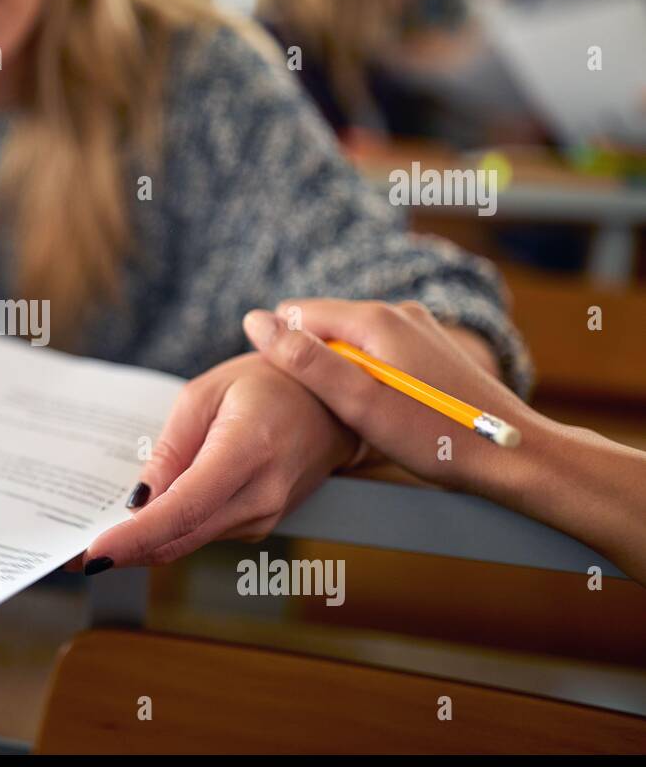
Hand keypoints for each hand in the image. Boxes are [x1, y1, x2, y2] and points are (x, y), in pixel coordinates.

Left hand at [77, 353, 358, 570]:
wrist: (332, 400)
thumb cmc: (267, 384)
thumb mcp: (205, 394)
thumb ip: (170, 449)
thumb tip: (138, 501)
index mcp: (247, 452)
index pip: (184, 509)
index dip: (136, 536)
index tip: (93, 552)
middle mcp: (261, 495)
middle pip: (180, 537)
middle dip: (123, 550)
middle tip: (69, 558)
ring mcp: (265, 516)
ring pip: (188, 541)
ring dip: (141, 544)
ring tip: (91, 539)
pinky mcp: (260, 524)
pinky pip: (203, 533)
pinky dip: (167, 533)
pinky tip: (137, 524)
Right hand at [241, 299, 532, 490]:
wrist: (512, 454)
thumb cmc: (434, 437)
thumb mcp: (357, 404)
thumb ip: (304, 360)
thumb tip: (254, 321)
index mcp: (374, 318)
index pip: (296, 313)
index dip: (283, 352)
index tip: (295, 394)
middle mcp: (397, 311)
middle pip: (325, 325)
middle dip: (313, 362)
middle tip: (329, 412)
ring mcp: (419, 327)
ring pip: (352, 340)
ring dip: (341, 373)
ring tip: (359, 416)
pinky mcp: (432, 348)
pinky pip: (379, 351)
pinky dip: (368, 376)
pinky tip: (384, 411)